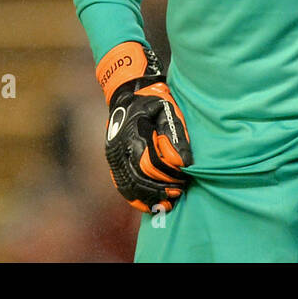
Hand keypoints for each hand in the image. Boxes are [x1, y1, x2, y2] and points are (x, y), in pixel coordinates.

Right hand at [97, 41, 192, 211]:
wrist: (126, 93)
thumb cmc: (151, 99)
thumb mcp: (167, 108)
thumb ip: (176, 134)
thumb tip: (184, 162)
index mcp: (133, 134)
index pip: (149, 164)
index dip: (166, 176)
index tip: (182, 180)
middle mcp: (119, 148)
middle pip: (138, 179)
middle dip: (159, 189)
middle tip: (178, 193)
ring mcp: (113, 156)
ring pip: (128, 186)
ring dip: (148, 198)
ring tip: (167, 204)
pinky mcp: (113, 161)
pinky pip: (121, 185)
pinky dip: (135, 198)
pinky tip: (150, 204)